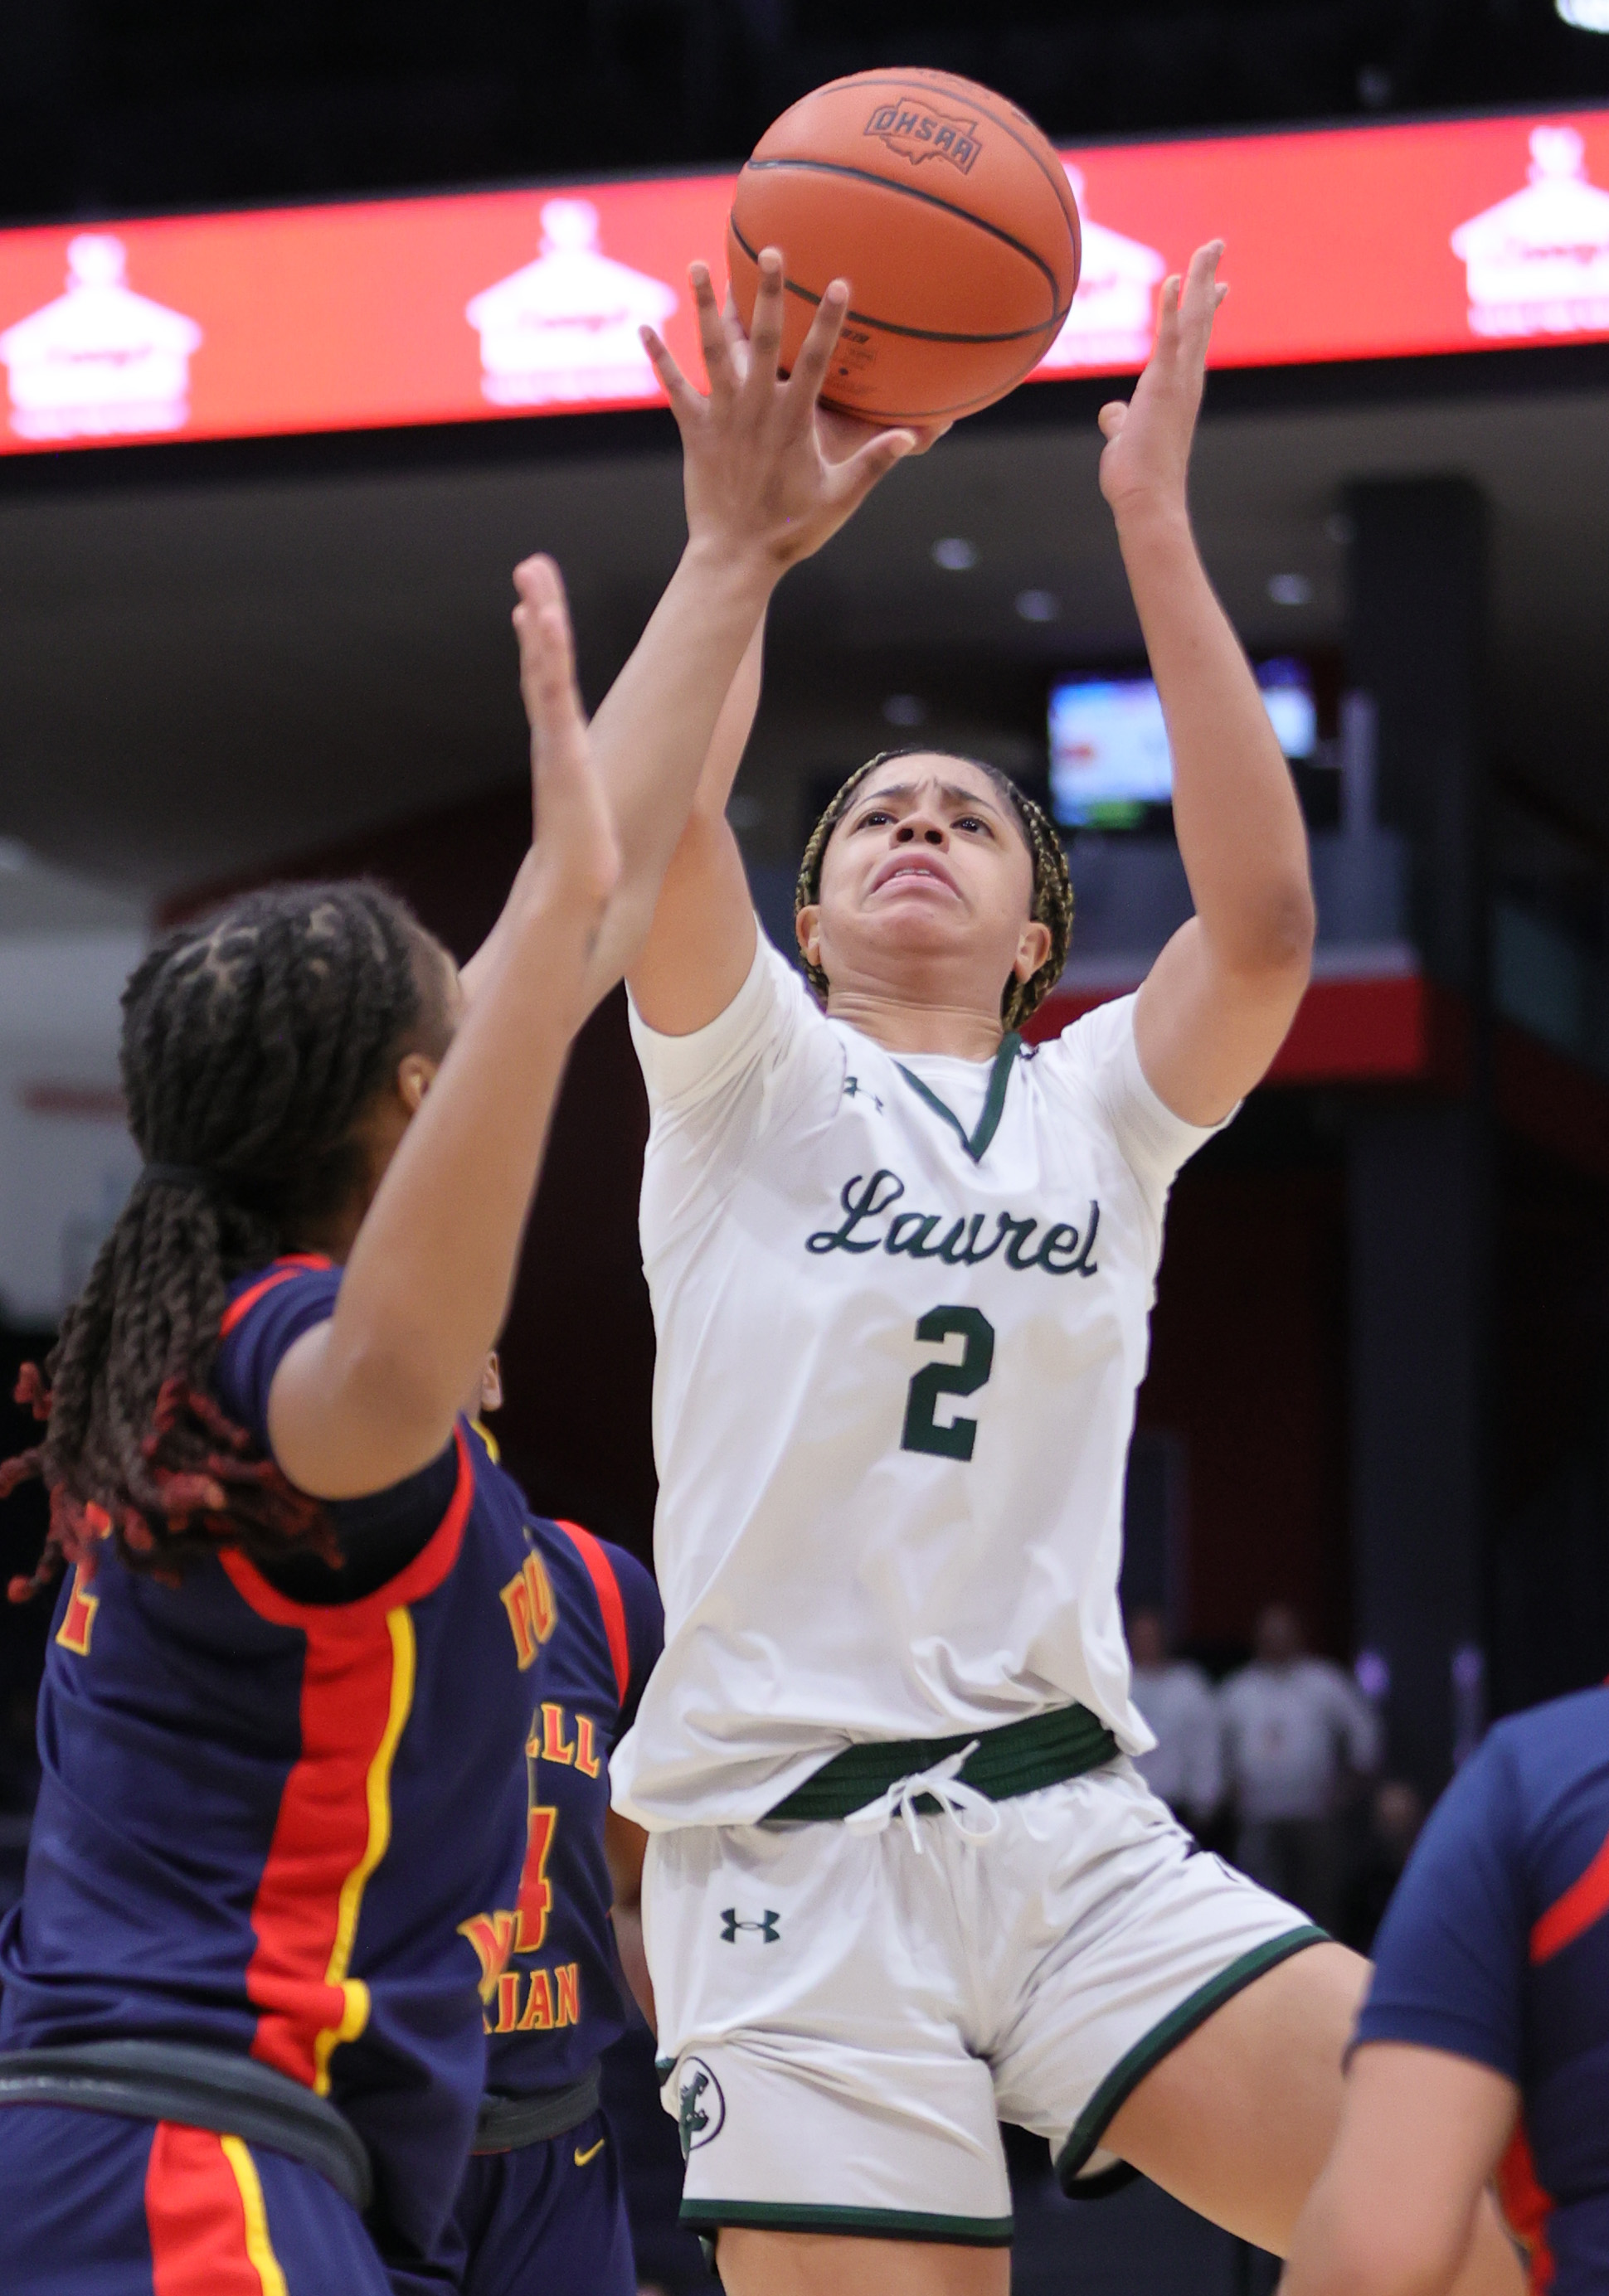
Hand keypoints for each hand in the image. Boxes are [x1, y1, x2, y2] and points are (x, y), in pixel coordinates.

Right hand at [511, 555, 619, 925]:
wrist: (582, 902)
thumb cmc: (593, 869)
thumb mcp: (601, 825)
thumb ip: (598, 812)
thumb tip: (610, 819)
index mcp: (563, 754)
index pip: (551, 690)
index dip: (546, 647)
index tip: (537, 607)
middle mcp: (554, 745)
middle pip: (542, 667)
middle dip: (538, 614)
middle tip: (530, 566)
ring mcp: (555, 749)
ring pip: (544, 672)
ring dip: (541, 621)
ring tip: (534, 577)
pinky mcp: (561, 759)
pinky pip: (553, 697)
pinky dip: (548, 657)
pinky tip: (547, 619)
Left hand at [642, 252, 917, 572]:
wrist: (735, 557)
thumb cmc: (791, 530)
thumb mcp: (840, 499)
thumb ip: (874, 464)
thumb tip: (911, 435)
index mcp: (793, 420)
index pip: (817, 359)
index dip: (829, 320)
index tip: (840, 282)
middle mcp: (755, 408)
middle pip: (762, 339)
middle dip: (768, 292)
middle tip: (771, 250)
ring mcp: (721, 416)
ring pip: (711, 350)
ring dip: (705, 306)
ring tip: (698, 264)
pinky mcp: (694, 431)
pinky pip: (673, 387)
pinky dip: (659, 358)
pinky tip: (644, 328)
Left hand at [1098, 241, 1226, 521]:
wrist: (1145, 500)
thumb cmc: (1136, 476)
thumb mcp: (1125, 438)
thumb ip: (1120, 420)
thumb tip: (1112, 414)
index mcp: (1177, 388)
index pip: (1194, 340)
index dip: (1205, 308)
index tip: (1220, 284)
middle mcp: (1186, 380)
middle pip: (1201, 319)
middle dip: (1208, 278)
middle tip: (1216, 244)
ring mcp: (1178, 382)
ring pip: (1194, 320)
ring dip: (1200, 280)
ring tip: (1209, 246)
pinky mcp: (1163, 387)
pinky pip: (1170, 340)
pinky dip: (1172, 310)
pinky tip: (1174, 281)